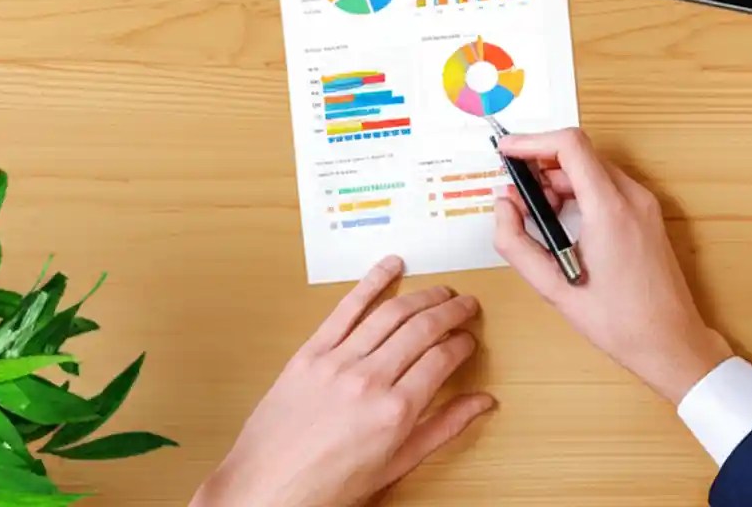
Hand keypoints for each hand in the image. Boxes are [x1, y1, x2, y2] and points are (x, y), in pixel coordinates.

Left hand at [191, 256, 493, 506]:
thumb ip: (443, 428)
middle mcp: (369, 380)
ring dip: (422, 296)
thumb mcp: (396, 464)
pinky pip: (346, 309)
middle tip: (466, 305)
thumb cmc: (329, 483)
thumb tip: (482, 403)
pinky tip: (390, 267)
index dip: (462, 344)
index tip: (469, 339)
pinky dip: (371, 283)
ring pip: (390, 313)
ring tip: (440, 290)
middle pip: (422, 329)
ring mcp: (337, 362)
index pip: (442, 360)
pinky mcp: (310, 352)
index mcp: (395, 412)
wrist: (269, 486)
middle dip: (452, 311)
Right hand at [491, 129, 731, 403]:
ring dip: (558, 180)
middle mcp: (632, 198)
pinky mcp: (646, 214)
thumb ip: (515, 242)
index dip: (531, 142)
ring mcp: (644, 204)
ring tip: (537, 216)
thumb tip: (503, 206)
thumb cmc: (618, 321)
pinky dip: (578, 191)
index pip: (569, 145)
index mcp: (610, 210)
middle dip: (540, 165)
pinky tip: (563, 222)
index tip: (506, 152)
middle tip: (515, 196)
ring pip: (591, 167)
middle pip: (579, 152)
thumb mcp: (552, 287)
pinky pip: (606, 185)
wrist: (670, 342)